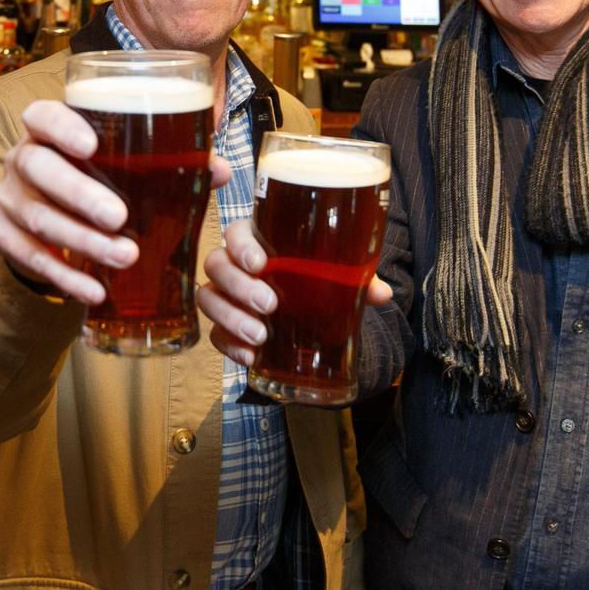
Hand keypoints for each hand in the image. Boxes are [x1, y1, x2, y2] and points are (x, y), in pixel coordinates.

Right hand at [0, 98, 230, 304]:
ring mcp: (7, 198)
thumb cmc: (96, 176)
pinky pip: (31, 259)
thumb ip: (168, 160)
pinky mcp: (2, 235)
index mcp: (47, 129)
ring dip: (83, 241)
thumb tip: (219, 170)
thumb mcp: (121, 162)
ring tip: (125, 256)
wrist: (46, 213)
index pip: (42, 116)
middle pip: (39, 170)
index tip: (91, 146)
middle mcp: (21, 158)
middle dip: (79, 195)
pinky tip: (96, 290)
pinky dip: (66, 278)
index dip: (62, 128)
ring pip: (39, 219)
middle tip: (119, 217)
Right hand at [198, 220, 393, 366]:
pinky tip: (251, 357)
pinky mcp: (223, 327)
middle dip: (238, 285)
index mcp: (257, 240)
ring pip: (208, 299)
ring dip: (230, 317)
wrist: (310, 313)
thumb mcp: (338, 274)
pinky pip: (215, 335)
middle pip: (215, 265)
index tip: (259, 263)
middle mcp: (233, 265)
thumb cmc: (316, 279)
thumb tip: (381, 294)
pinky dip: (230, 346)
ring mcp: (224, 296)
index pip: (235, 233)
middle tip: (269, 304)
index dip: (241, 246)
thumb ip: (357, 277)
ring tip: (260, 335)